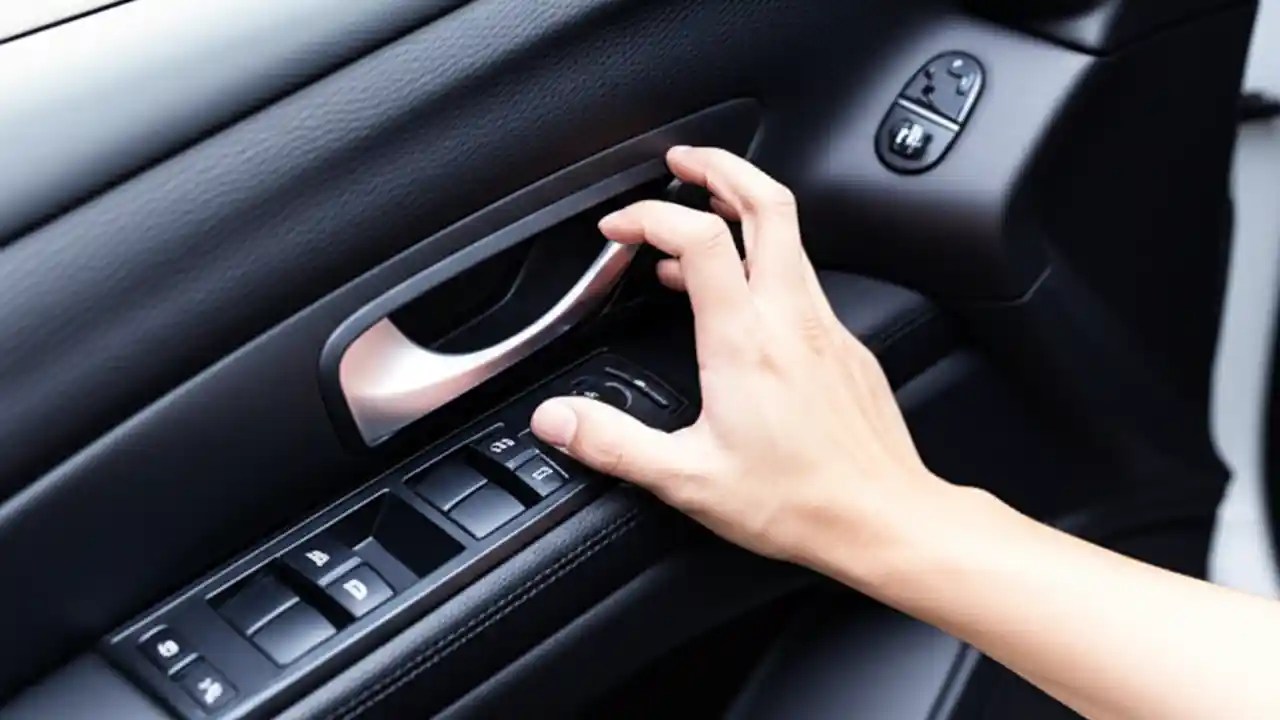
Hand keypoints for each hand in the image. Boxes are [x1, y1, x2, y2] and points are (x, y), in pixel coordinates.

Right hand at [530, 146, 950, 582]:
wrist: (884, 519)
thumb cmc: (800, 502)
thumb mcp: (688, 479)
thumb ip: (614, 444)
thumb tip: (557, 420)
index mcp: (745, 340)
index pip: (699, 236)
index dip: (651, 215)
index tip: (618, 228)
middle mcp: (790, 319)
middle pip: (767, 203)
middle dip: (720, 168)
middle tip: (683, 162)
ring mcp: (824, 327)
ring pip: (791, 236)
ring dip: (744, 209)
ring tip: (703, 216)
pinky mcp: (846, 345)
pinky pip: (802, 279)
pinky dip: (765, 262)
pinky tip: (743, 296)